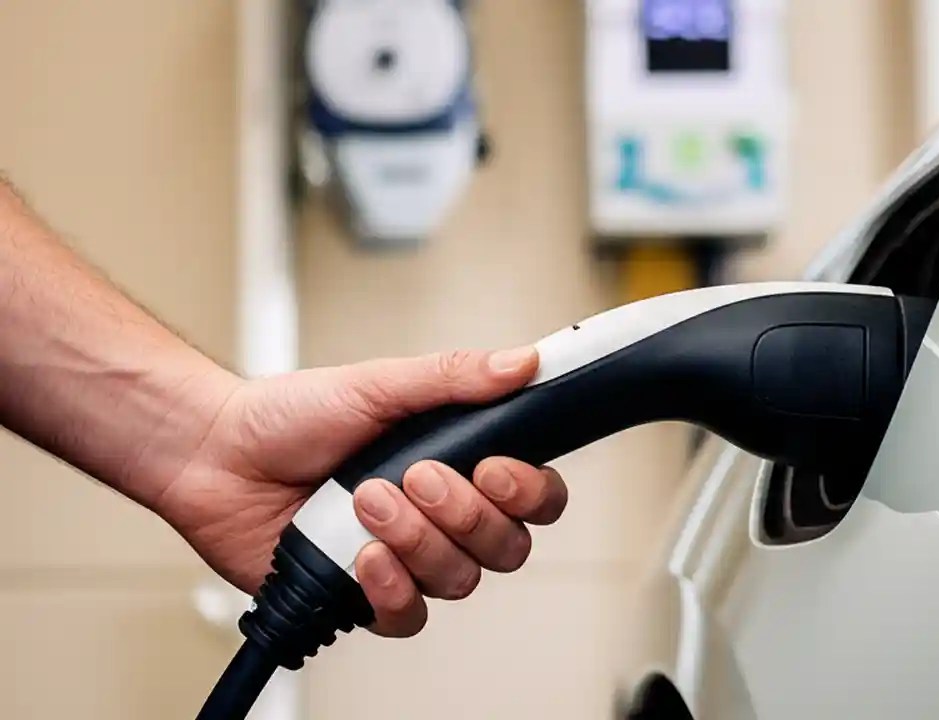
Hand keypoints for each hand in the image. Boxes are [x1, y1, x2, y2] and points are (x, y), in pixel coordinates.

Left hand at [154, 347, 568, 636]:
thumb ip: (453, 377)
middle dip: (465, 513)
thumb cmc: (289, 416)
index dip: (529, 492)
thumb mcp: (377, 382)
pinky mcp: (365, 596)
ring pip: (459, 579)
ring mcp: (406, 558)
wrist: (216, 454)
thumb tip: (523, 362)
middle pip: (506, 545)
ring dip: (416, 539)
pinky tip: (362, 556)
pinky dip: (391, 589)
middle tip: (416, 474)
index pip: (533, 496)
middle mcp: (441, 517)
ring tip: (365, 500)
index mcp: (457, 463)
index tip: (495, 468)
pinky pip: (408, 616)